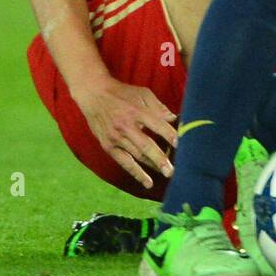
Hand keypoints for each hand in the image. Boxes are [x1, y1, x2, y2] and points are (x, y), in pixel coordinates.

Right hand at [72, 76, 178, 193]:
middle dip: (160, 159)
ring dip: (152, 166)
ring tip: (167, 174)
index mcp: (136, 111)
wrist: (94, 94)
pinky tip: (147, 182)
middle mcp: (126, 126)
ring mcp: (116, 138)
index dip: (169, 135)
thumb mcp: (142, 93)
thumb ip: (158, 107)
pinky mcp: (108, 146)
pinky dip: (136, 173)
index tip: (181, 144)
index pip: (157, 125)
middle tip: (173, 170)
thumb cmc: (122, 93)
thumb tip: (174, 119)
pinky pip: (124, 162)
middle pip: (146, 145)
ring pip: (137, 156)